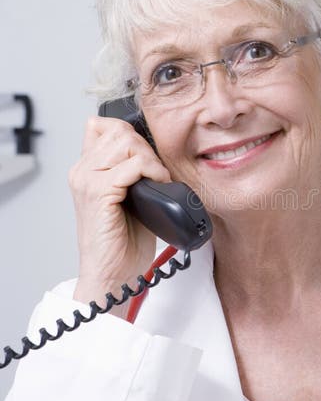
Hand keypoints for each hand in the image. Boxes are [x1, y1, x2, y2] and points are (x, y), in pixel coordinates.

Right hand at [70, 115, 170, 314]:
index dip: (132, 135)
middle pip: (120, 131)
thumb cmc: (123, 242)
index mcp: (87, 169)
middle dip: (147, 149)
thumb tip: (154, 152)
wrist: (113, 275)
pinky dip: (152, 172)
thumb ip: (132, 172)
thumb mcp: (129, 197)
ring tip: (158, 181)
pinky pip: (132, 166)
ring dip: (151, 160)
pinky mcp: (98, 193)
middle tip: (158, 174)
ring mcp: (87, 180)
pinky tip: (158, 187)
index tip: (148, 158)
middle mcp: (82, 171)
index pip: (105, 125)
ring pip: (126, 143)